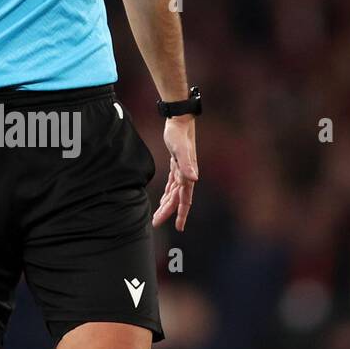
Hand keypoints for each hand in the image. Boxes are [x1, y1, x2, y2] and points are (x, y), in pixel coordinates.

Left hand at [152, 116, 197, 230]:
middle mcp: (186, 176)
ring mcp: (181, 170)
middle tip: (155, 223)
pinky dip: (167, 193)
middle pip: (176, 199)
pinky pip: (172, 184)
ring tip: (158, 216)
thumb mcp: (181, 149)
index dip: (181, 214)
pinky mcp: (176, 165)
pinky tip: (163, 200)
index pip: (184, 200)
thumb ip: (186, 164)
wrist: (179, 120)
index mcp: (188, 175)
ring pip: (173, 193)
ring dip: (166, 205)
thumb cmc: (179, 134)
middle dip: (168, 212)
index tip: (179, 227)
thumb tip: (194, 179)